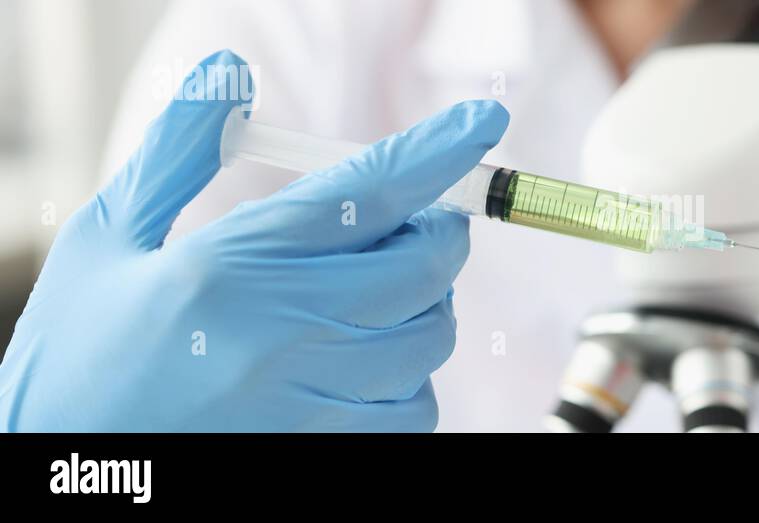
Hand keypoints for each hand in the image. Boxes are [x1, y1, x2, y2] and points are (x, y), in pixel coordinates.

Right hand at [0, 50, 508, 431]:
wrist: (58, 466)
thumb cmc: (77, 357)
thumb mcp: (108, 240)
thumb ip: (176, 153)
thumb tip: (229, 74)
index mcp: (231, 270)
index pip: (368, 193)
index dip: (438, 150)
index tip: (481, 122)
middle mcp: (284, 337)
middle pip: (424, 267)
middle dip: (436, 232)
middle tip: (409, 224)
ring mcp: (311, 404)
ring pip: (430, 339)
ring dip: (421, 305)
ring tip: (372, 298)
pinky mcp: (324, 452)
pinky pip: (416, 409)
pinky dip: (408, 378)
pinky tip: (361, 365)